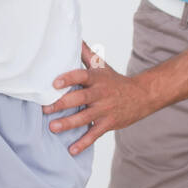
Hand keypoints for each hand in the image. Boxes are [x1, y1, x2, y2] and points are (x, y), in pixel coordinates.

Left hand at [42, 41, 156, 155]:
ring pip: (85, 117)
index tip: (54, 83)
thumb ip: (86, 54)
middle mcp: (100, 94)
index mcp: (97, 79)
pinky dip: (83, 143)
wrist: (142, 96)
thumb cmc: (115, 81)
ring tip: (53, 127)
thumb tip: (73, 37)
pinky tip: (71, 150)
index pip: (82, 76)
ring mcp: (104, 110)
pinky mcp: (108, 124)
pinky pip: (94, 134)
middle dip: (62, 104)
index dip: (68, 78)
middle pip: (80, 98)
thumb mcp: (102, 66)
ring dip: (69, 123)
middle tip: (45, 108)